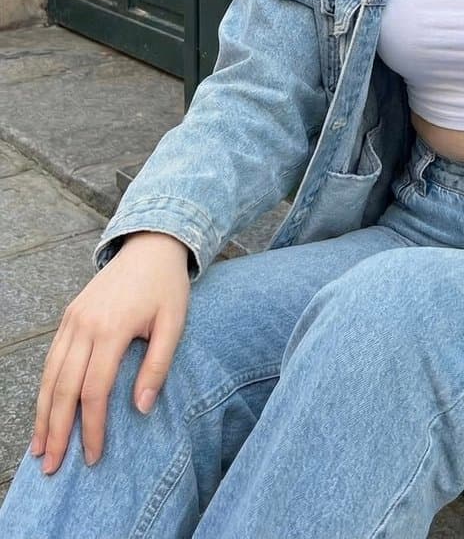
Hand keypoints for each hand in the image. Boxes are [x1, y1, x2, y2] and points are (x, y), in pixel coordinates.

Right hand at [30, 231, 190, 473]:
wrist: (151, 246)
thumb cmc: (167, 287)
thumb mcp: (174, 323)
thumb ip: (157, 366)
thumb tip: (141, 409)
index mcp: (112, 328)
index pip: (94, 390)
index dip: (91, 427)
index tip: (93, 456)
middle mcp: (85, 326)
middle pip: (63, 388)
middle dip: (57, 430)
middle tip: (52, 466)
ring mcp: (72, 320)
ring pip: (49, 375)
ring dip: (42, 414)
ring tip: (40, 448)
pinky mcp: (69, 316)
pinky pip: (51, 358)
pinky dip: (43, 388)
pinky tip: (43, 411)